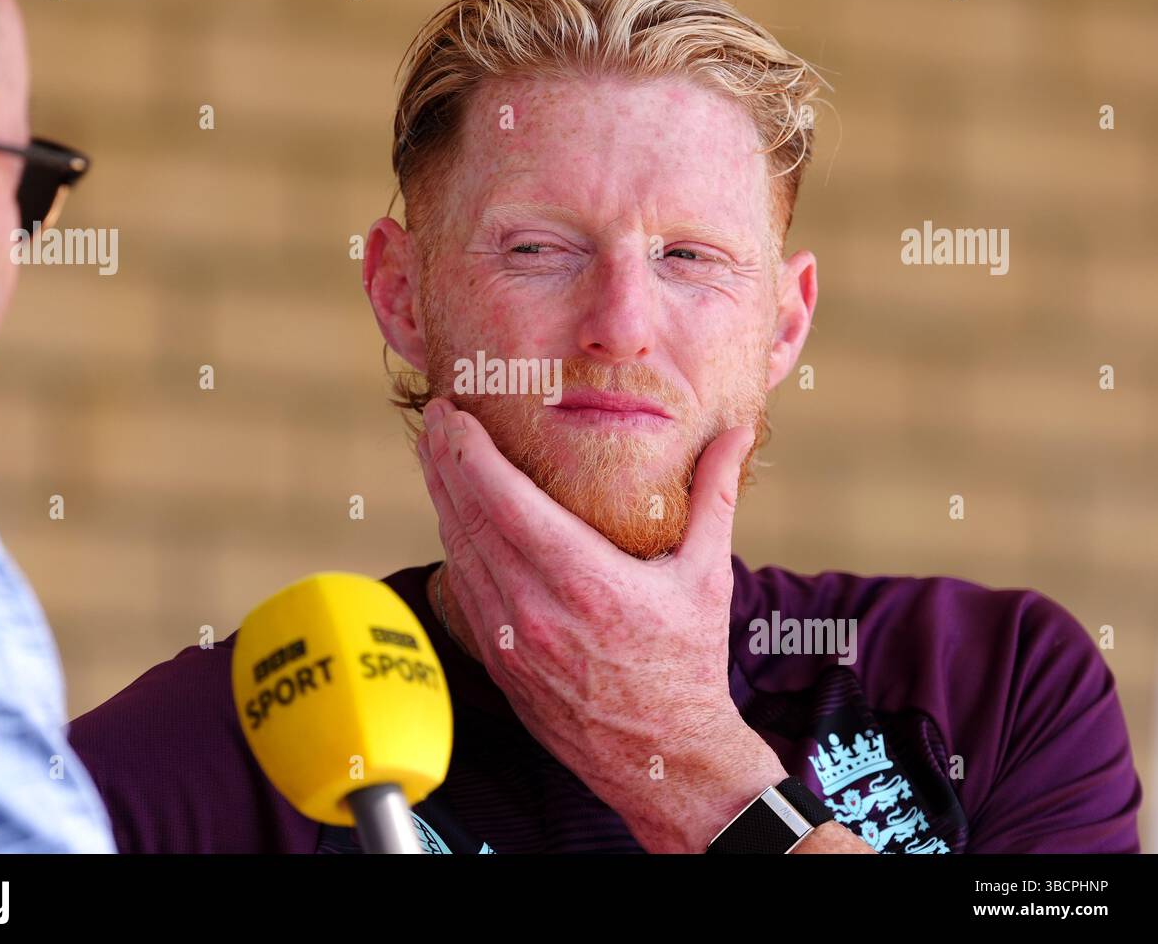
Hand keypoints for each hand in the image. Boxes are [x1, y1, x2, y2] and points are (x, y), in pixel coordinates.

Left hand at [416, 396, 787, 851]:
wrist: (664, 759)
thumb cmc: (688, 663)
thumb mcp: (708, 575)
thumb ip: (715, 496)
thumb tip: (738, 433)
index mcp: (584, 580)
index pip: (504, 500)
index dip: (470, 452)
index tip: (455, 415)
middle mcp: (535, 609)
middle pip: (469, 518)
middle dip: (446, 461)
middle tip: (437, 418)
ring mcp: (510, 640)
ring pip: (458, 552)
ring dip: (442, 499)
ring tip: (436, 456)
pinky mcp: (500, 662)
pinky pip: (464, 590)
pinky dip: (454, 546)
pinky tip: (453, 519)